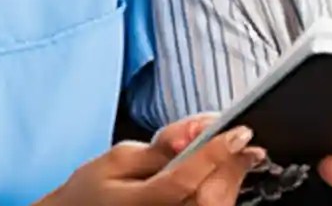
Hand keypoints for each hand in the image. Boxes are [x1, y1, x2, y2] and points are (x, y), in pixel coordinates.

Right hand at [38, 115, 265, 205]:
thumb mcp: (116, 158)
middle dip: (229, 161)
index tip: (238, 132)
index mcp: (140, 201)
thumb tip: (189, 135)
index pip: (184, 179)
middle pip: (210, 195)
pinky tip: (223, 170)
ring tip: (231, 149)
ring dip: (231, 173)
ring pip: (219, 205)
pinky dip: (225, 187)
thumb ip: (156, 148)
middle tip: (237, 135)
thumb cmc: (93, 191)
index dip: (214, 153)